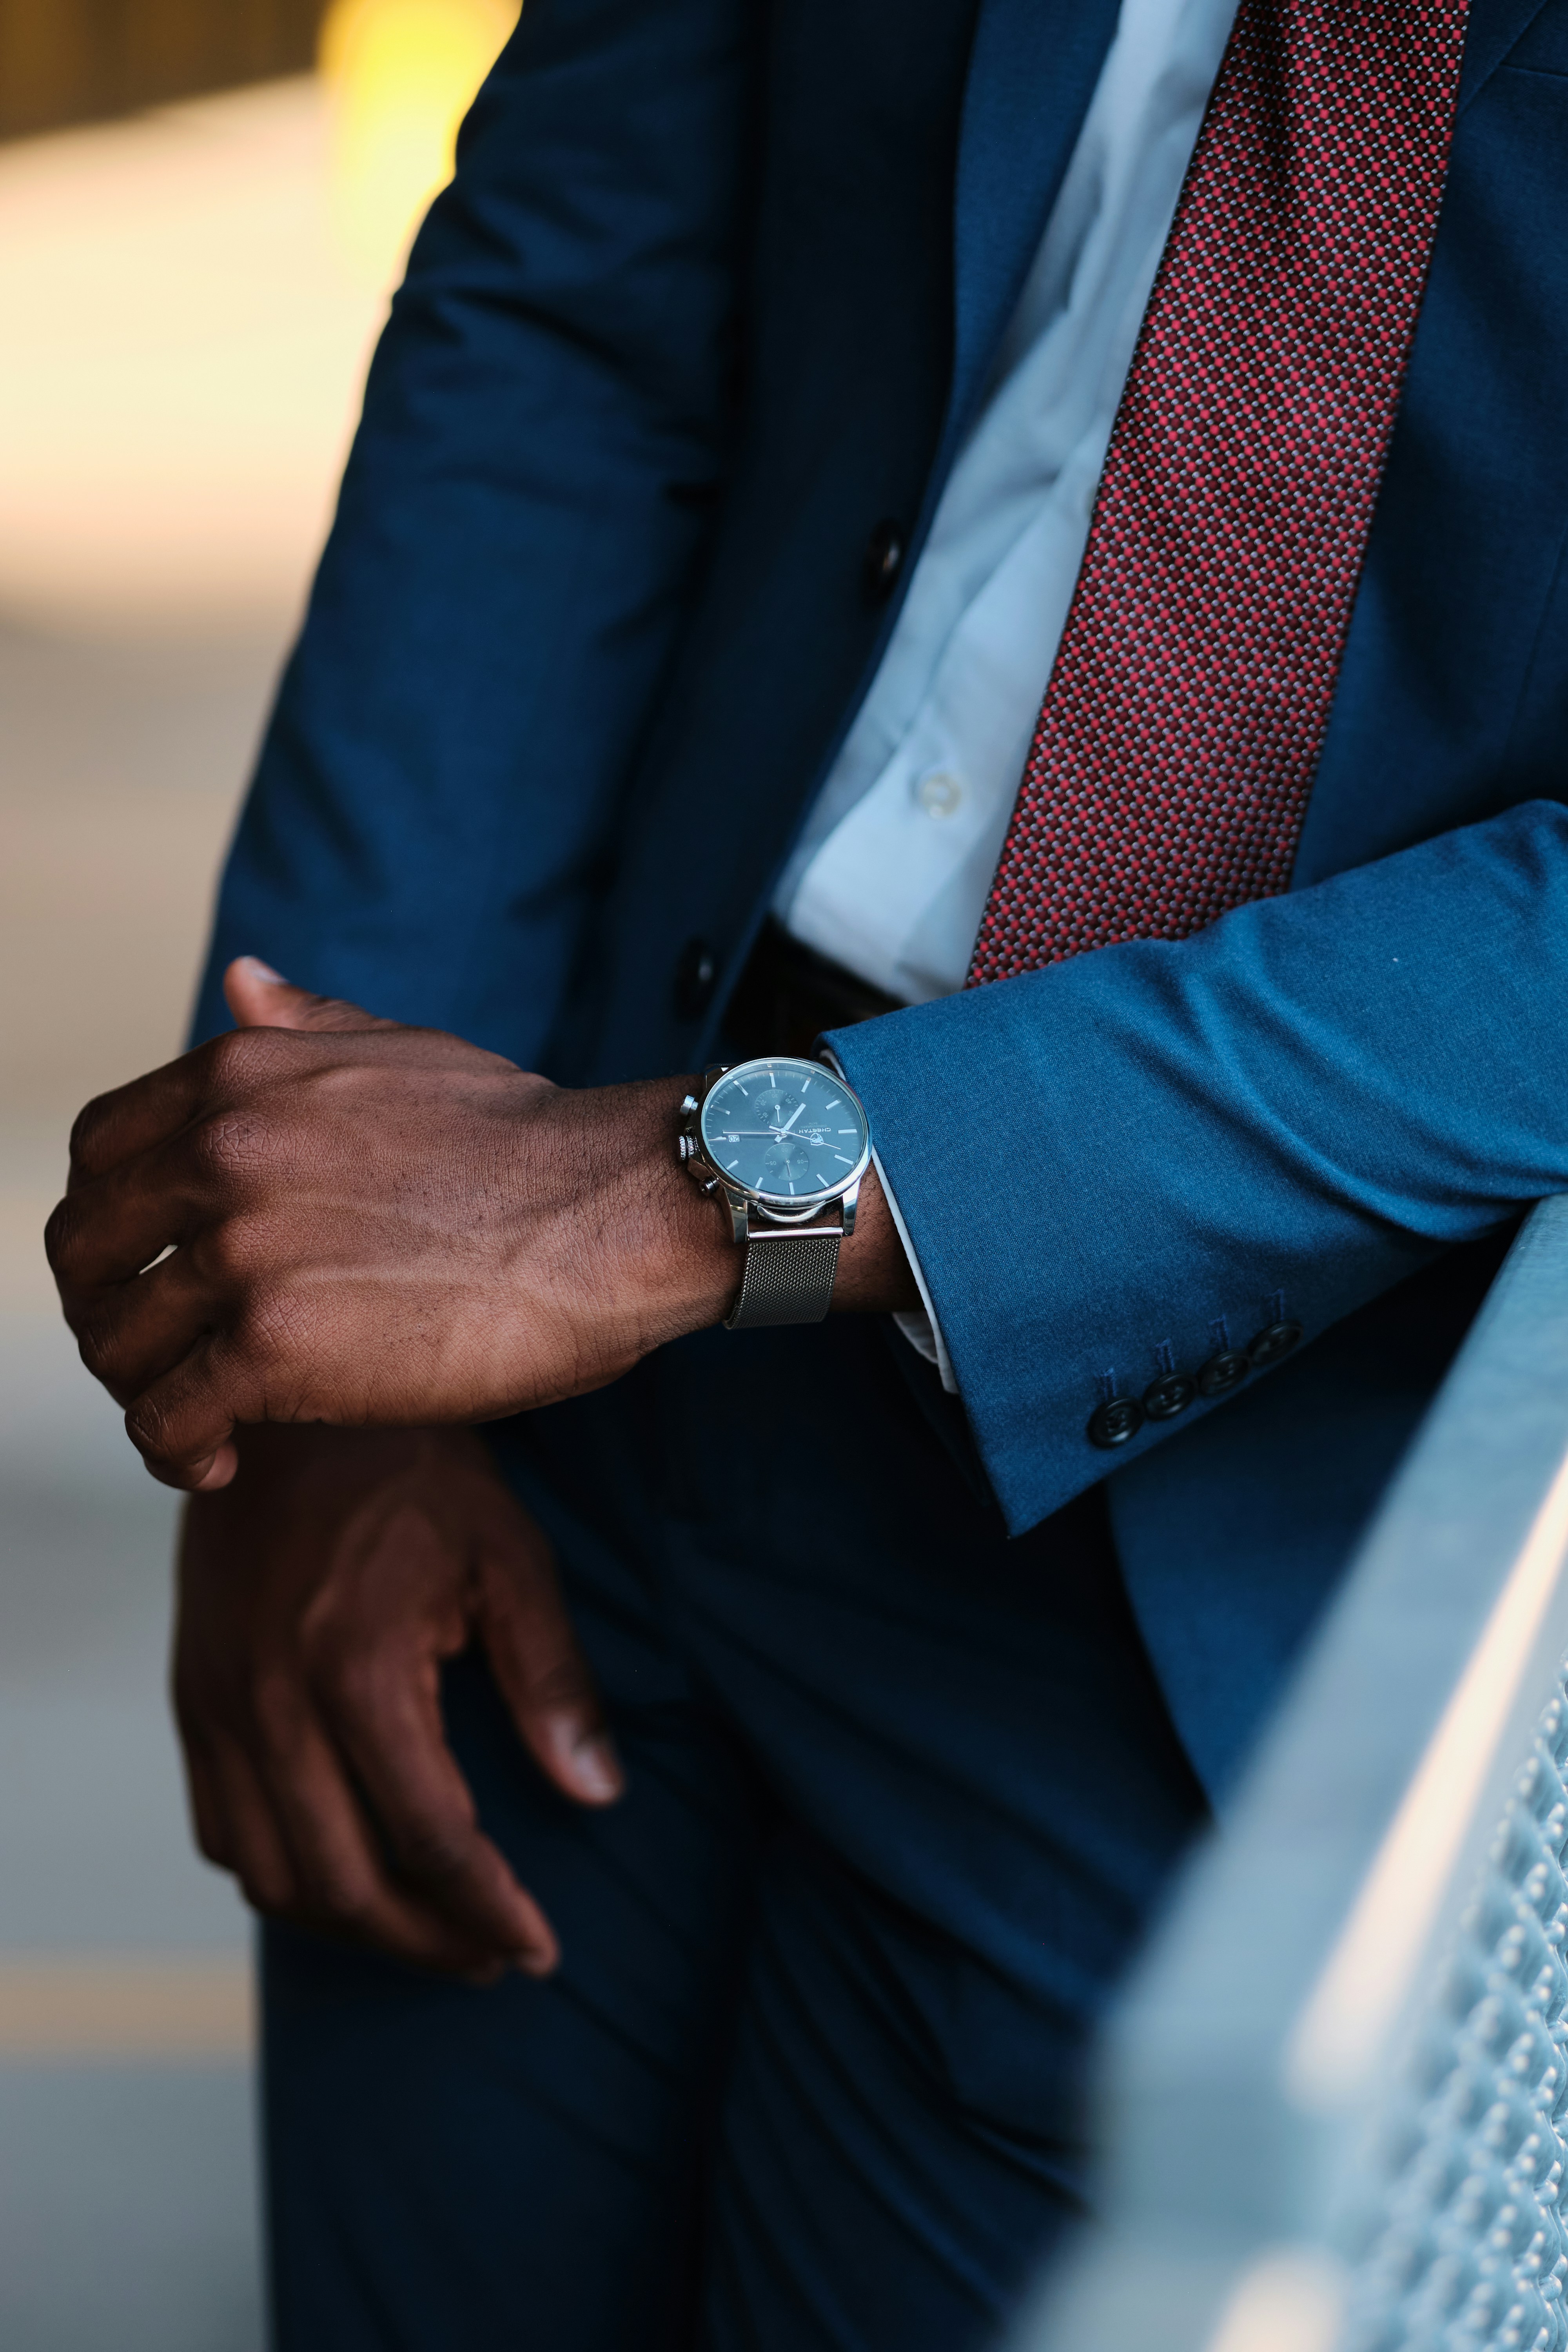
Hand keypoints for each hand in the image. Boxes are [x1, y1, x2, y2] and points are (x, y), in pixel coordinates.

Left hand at [48, 958, 917, 1489]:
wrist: (614, 1210)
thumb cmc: (526, 1139)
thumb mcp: (400, 1051)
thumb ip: (303, 1026)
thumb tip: (242, 981)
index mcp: (241, 1080)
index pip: (100, 1152)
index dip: (106, 1221)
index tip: (143, 1266)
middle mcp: (221, 1156)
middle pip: (87, 1250)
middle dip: (104, 1310)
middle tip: (155, 1351)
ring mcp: (242, 1254)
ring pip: (118, 1344)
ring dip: (141, 1390)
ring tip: (194, 1417)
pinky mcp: (276, 1349)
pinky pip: (167, 1417)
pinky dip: (175, 1449)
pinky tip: (218, 1458)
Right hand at [173, 1420, 620, 1977]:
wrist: (292, 1411)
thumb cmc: (416, 1473)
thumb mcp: (510, 1556)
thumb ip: (552, 1679)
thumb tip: (599, 1793)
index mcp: (357, 1669)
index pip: (430, 1839)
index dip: (489, 1910)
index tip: (539, 1950)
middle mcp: (272, 1703)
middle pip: (346, 1884)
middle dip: (428, 1942)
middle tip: (494, 1957)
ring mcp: (220, 1707)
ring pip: (274, 1877)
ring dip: (355, 1924)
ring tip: (432, 1931)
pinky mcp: (194, 1700)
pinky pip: (222, 1832)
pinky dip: (284, 1877)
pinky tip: (347, 1874)